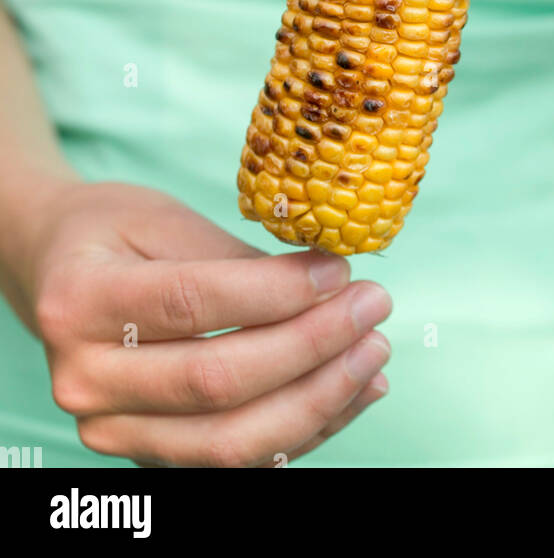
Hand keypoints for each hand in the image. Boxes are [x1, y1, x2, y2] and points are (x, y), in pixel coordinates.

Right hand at [29, 182, 390, 466]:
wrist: (53, 275)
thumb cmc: (110, 233)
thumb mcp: (162, 218)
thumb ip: (236, 257)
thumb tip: (330, 283)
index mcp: (81, 301)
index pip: (193, 304)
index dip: (277, 293)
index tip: (342, 272)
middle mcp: (86, 379)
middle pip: (217, 382)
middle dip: (312, 347)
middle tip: (374, 305)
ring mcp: (110, 431)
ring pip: (231, 440)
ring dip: (319, 400)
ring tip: (374, 352)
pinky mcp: (144, 457)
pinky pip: (235, 460)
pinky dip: (305, 430)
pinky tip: (353, 390)